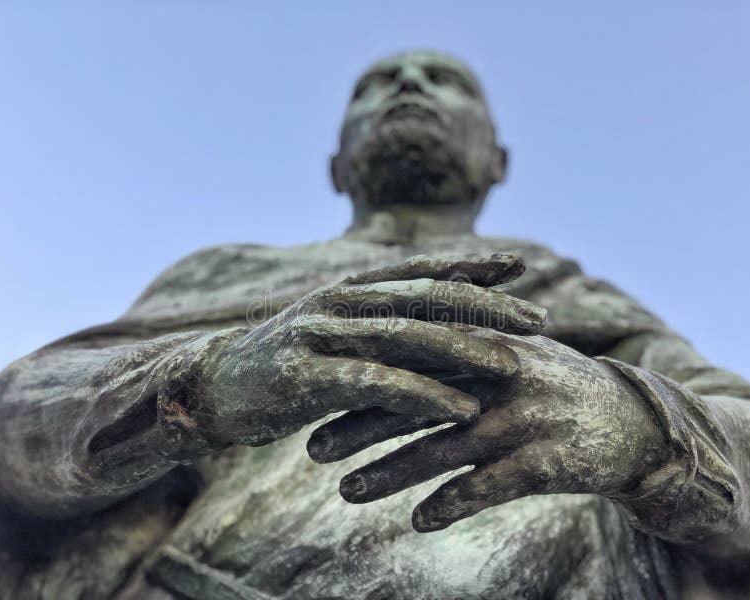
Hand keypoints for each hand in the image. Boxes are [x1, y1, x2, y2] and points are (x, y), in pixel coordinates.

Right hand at [192, 255, 546, 447]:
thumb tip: (433, 331)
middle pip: (427, 297)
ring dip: (466, 351)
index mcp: (349, 287)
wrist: (210, 387)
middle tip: (540, 320)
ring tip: (516, 366)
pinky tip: (460, 410)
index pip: (422, 268)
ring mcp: (322, 335)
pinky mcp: (307, 377)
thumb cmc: (282, 363)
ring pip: (408, 338)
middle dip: (486, 306)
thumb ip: (378, 326)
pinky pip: (376, 385)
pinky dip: (422, 396)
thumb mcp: (332, 334)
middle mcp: (340, 301)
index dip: (473, 264)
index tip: (522, 265)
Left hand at [310, 329, 668, 531]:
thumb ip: (462, 345)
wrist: (633, 423)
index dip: (363, 377)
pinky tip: (418, 521)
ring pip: (444, 447)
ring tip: (347, 492)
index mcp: (487, 343)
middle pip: (418, 401)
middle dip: (361, 425)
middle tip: (313, 448)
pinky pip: (489, 486)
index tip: (317, 396)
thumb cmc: (557, 387)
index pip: (411, 357)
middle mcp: (501, 376)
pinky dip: (452, 503)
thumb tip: (399, 349)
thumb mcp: (514, 353)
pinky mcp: (548, 461)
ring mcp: (525, 418)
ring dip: (391, 471)